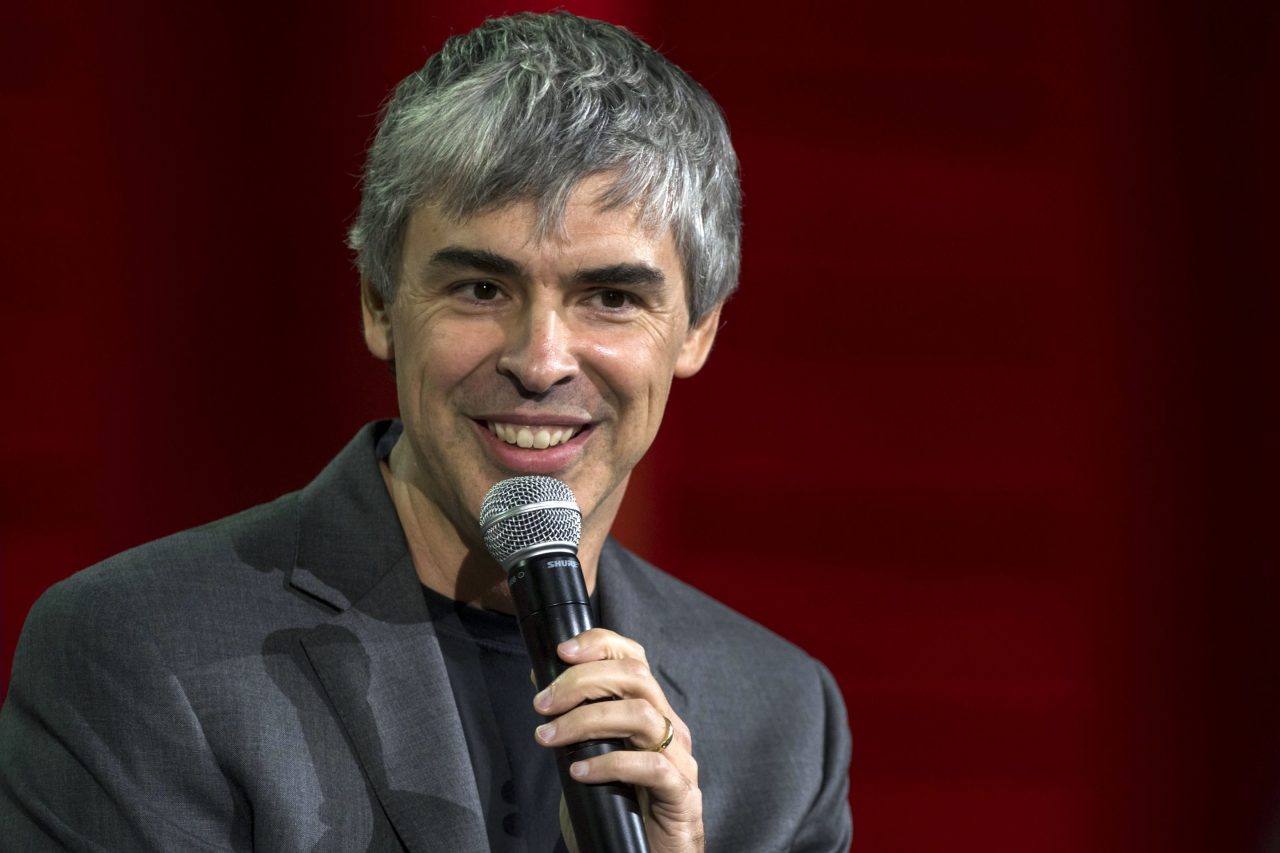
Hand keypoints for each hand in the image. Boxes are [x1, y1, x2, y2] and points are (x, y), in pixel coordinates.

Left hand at [532, 628, 703, 852]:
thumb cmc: (618, 811)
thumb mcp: (590, 757)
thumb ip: (576, 724)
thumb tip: (542, 685)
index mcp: (651, 712)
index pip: (633, 658)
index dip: (600, 644)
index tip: (561, 651)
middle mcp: (669, 727)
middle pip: (635, 676)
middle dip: (581, 681)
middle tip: (542, 703)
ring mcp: (679, 760)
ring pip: (640, 715)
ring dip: (586, 720)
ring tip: (549, 737)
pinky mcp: (680, 795)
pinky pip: (650, 767)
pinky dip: (609, 764)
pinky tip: (579, 772)